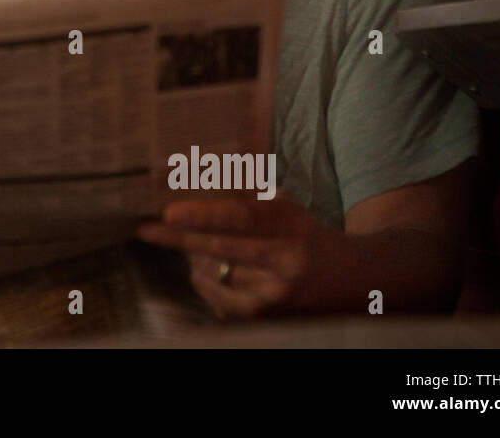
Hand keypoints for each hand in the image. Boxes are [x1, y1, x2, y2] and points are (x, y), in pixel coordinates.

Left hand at [136, 195, 342, 318]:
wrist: (353, 282)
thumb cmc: (302, 233)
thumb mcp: (281, 206)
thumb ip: (242, 195)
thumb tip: (192, 181)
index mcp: (288, 223)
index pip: (241, 217)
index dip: (204, 215)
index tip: (170, 212)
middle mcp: (285, 260)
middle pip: (222, 248)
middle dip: (178, 238)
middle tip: (146, 229)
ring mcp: (276, 294)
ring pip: (214, 275)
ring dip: (194, 259)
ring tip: (187, 244)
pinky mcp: (267, 317)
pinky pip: (218, 299)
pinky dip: (206, 281)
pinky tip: (204, 269)